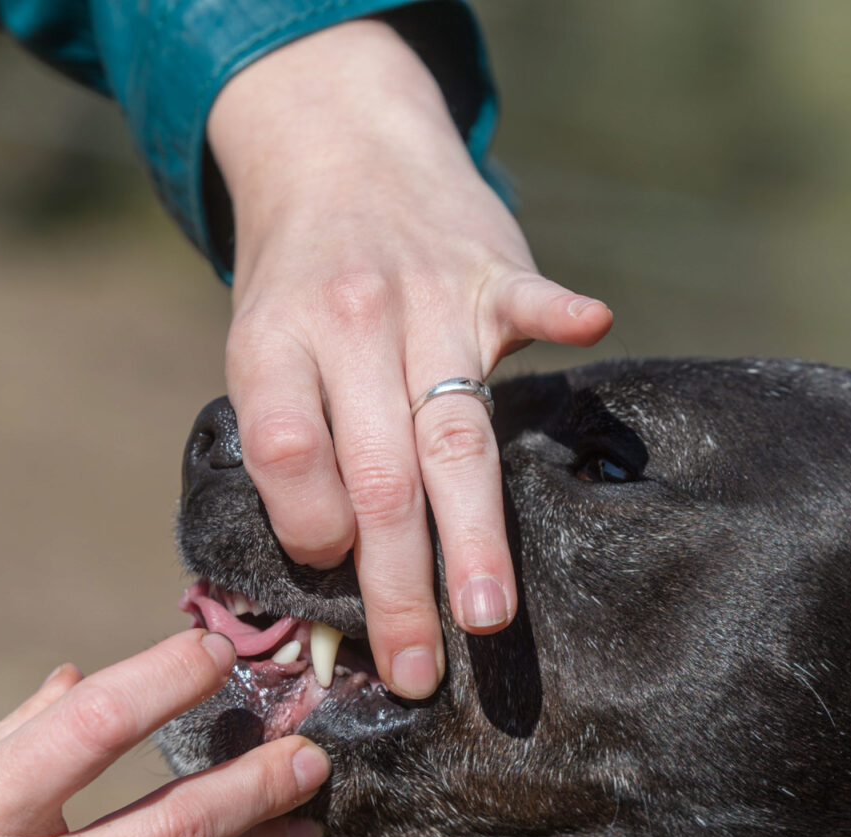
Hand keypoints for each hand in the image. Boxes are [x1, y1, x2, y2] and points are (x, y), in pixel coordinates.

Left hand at [208, 18, 611, 698]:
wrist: (335, 151)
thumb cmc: (297, 282)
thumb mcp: (259, 343)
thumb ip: (291, 434)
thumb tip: (326, 563)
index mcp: (273, 343)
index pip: (284, 449)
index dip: (305, 524)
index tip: (330, 571)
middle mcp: (348, 322)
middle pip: (376, 473)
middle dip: (397, 585)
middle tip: (416, 671)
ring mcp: (425, 294)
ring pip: (453, 430)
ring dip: (473, 529)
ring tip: (487, 614)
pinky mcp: (491, 269)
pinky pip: (529, 295)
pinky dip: (559, 312)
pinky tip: (590, 327)